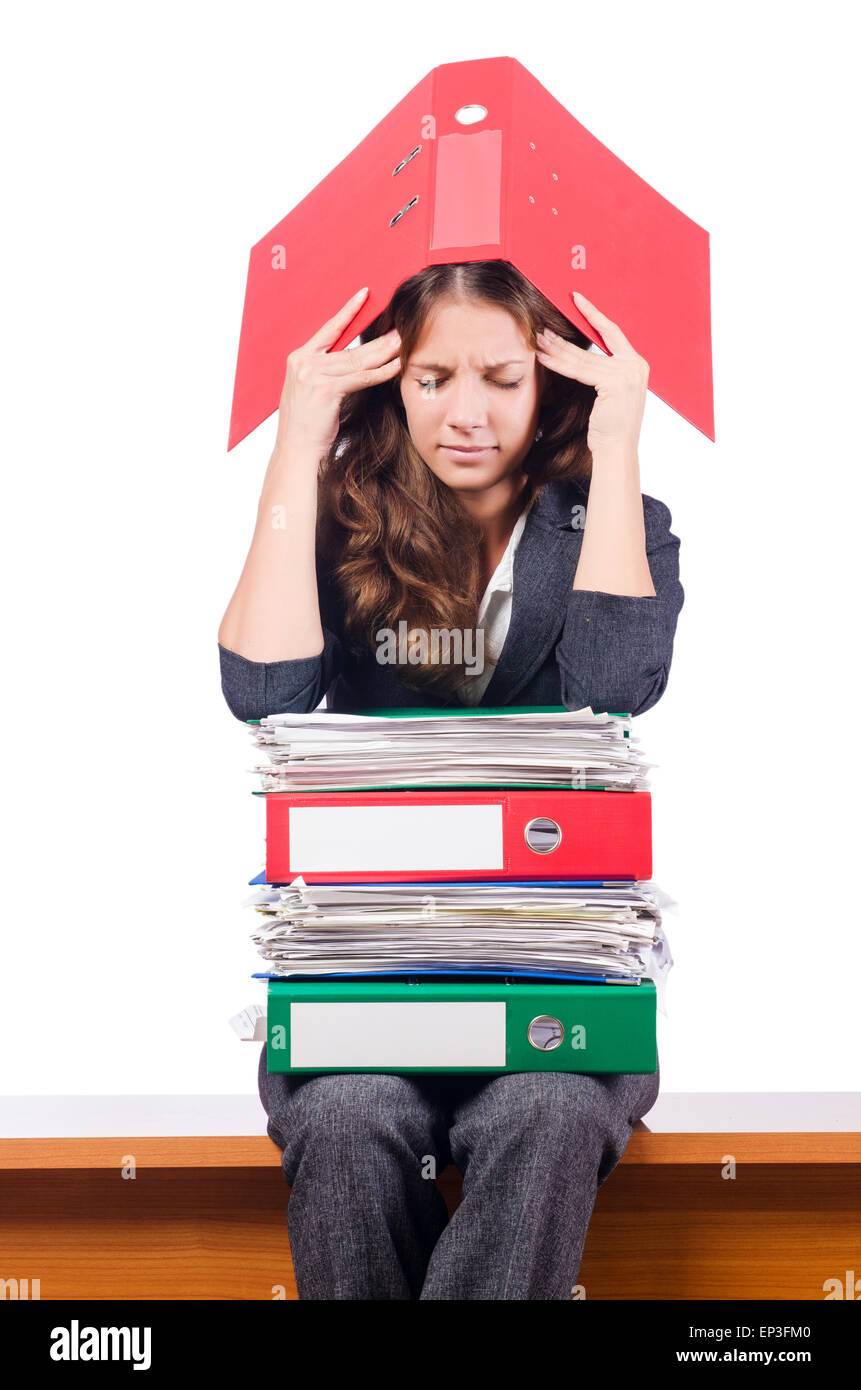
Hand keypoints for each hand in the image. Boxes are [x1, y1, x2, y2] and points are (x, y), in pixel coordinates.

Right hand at [275, 287, 401, 455]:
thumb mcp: (310, 392)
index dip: (348, 312)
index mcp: (299, 358)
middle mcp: (304, 362)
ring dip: (384, 353)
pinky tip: (396, 366)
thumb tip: (353, 363)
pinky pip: (361, 378)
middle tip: (399, 328)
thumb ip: (326, 373)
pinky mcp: (327, 390)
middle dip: (377, 338)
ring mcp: (314, 375)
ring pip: (358, 361)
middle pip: (349, 347)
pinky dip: (381, 373)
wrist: (295, 450)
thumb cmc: (305, 426)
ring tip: (403, 342)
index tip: (364, 295)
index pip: (328, 329)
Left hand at [535, 290, 648, 451]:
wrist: (616, 451)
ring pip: (584, 357)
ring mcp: (628, 373)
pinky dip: (561, 364)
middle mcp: (636, 365)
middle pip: (597, 340)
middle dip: (571, 330)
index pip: (612, 333)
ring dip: (558, 349)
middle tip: (547, 323)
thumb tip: (576, 355)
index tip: (577, 300)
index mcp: (637, 365)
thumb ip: (601, 372)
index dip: (594, 315)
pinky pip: (581, 370)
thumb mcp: (608, 394)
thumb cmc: (609, 427)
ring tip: (539, 341)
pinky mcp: (615, 383)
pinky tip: (545, 358)